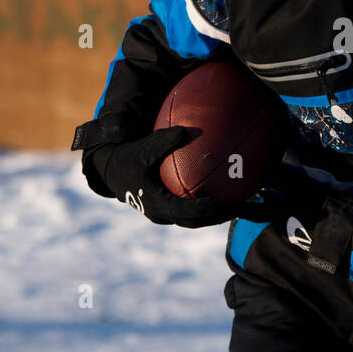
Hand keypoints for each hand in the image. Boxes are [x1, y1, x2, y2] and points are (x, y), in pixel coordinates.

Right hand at [89, 127, 242, 228]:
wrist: (111, 171)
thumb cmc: (128, 157)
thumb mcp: (143, 148)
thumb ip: (163, 141)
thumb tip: (184, 130)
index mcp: (155, 202)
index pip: (184, 211)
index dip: (203, 210)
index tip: (221, 204)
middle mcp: (160, 213)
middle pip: (194, 221)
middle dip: (218, 217)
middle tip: (241, 208)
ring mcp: (164, 214)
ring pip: (193, 220)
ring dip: (215, 215)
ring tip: (240, 206)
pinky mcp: (167, 209)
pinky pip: (190, 212)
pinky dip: (207, 208)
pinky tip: (226, 195)